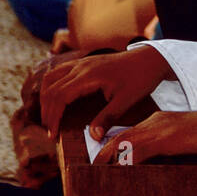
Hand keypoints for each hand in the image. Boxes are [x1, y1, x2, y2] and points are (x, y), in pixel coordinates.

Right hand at [40, 46, 173, 138]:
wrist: (150, 59)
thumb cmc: (140, 78)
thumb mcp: (126, 101)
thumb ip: (108, 118)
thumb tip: (93, 137)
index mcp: (88, 75)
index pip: (59, 96)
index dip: (53, 116)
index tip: (53, 134)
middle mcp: (80, 66)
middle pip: (50, 88)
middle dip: (46, 111)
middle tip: (50, 131)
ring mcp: (81, 62)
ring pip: (51, 77)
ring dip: (46, 97)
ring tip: (50, 117)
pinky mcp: (84, 62)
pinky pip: (59, 72)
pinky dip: (52, 87)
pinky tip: (56, 100)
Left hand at [91, 109, 196, 163]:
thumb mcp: (181, 137)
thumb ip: (164, 144)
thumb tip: (148, 159)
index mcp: (158, 119)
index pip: (129, 131)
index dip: (113, 144)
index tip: (102, 156)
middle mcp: (155, 121)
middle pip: (122, 135)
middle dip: (106, 150)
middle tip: (93, 164)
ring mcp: (160, 129)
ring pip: (126, 142)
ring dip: (111, 157)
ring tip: (98, 169)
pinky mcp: (166, 139)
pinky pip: (140, 151)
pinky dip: (128, 161)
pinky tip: (121, 170)